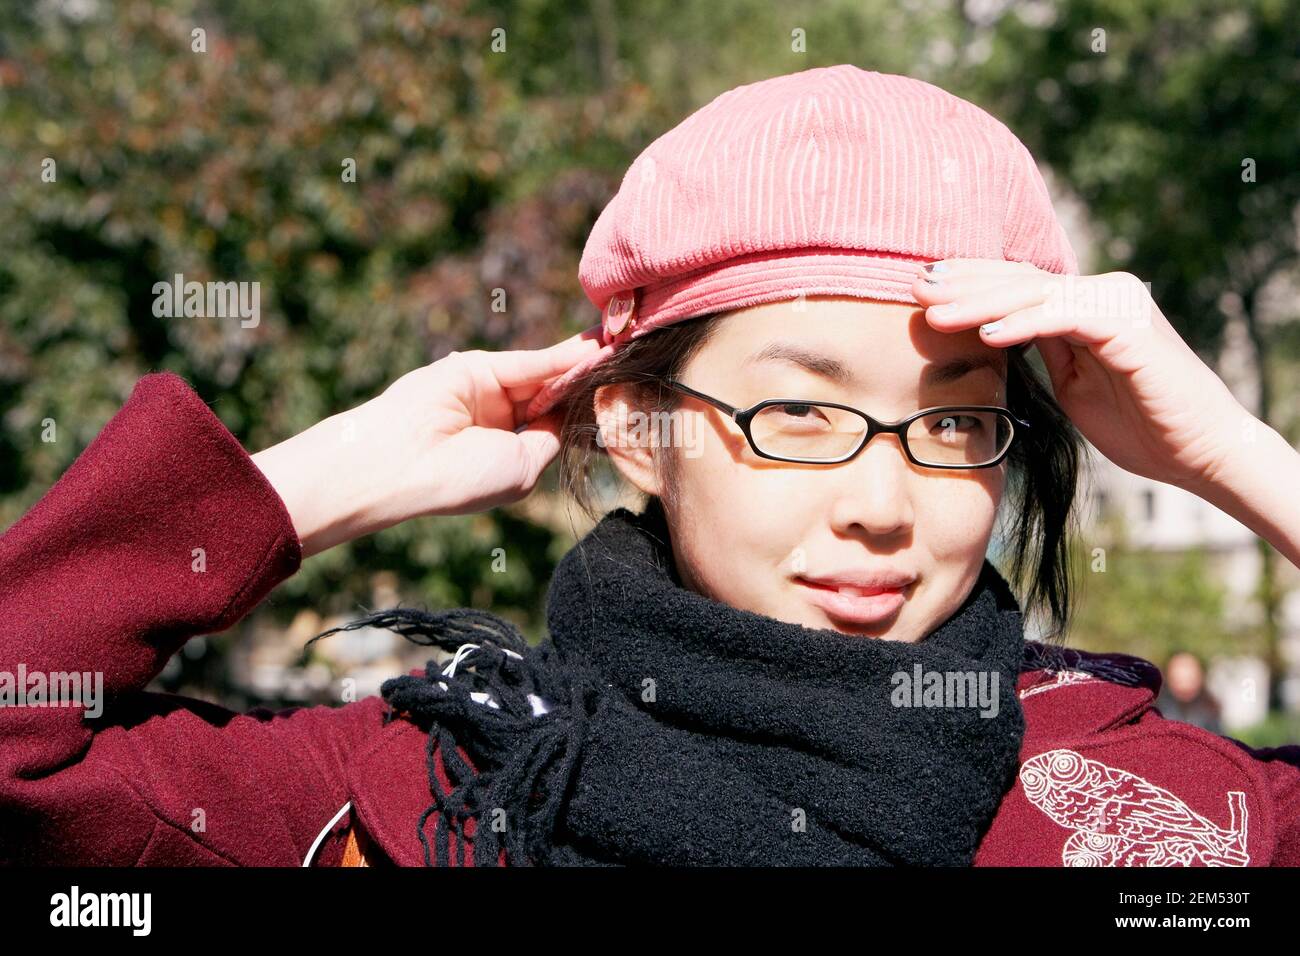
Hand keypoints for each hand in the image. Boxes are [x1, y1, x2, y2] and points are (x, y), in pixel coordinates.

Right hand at [252, 329, 603, 555]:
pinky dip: (560, 356)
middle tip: (635, 363)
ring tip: (622, 348)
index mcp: (515, 452)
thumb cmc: (463, 480)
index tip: (629, 397)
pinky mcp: (479, 369)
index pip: (561, 426)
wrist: (404, 463)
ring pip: (546, 375)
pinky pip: (528, 363)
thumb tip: (578, 409)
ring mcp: (491, 393)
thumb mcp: (522, 467)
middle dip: (592, 381)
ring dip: (583, 363)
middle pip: (558, 396)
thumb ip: (551, 436)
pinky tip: (592, 349)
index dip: (591, 411)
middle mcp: (505, 422)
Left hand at [911, 259, 1250, 493]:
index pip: (1015, 285)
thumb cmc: (1138, 423)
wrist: (1197, 452)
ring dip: (981, 303)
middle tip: (912, 287)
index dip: (968, 284)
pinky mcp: (1130, 327)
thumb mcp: (1072, 384)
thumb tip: (994, 335)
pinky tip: (988, 334)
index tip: (920, 289)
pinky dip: (1025, 324)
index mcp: (1083, 305)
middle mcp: (1102, 293)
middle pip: (1019, 280)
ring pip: (1035, 293)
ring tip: (934, 313)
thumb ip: (1041, 353)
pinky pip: (1066, 318)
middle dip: (963, 284)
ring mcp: (1118, 305)